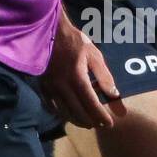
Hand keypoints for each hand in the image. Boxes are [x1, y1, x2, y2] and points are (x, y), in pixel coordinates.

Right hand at [41, 9, 124, 129]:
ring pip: (64, 113)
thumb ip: (105, 77)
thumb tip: (114, 95)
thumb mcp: (94, 55)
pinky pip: (52, 107)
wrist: (49, 32)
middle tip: (99, 124)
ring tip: (87, 122)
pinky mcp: (43, 87)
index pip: (91, 104)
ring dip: (77, 121)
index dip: (101, 116)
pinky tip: (69, 114)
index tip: (109, 123)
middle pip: (77, 113)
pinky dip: (62, 114)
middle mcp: (62, 87)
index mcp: (77, 78)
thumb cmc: (74, 42)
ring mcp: (50, 88)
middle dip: (90, 122)